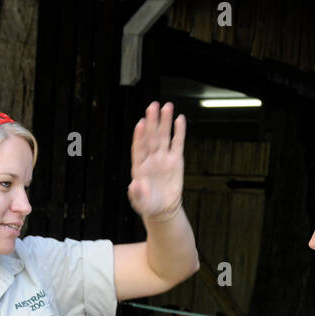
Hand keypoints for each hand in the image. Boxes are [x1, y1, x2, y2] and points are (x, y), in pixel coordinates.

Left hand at [127, 101, 185, 221]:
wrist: (163, 209)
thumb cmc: (149, 205)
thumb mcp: (140, 203)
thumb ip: (136, 194)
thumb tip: (135, 184)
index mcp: (139, 167)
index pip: (138, 148)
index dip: (139, 136)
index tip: (141, 123)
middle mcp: (151, 159)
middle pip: (151, 137)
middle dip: (152, 122)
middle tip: (153, 106)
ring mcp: (163, 158)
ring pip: (164, 136)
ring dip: (165, 122)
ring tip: (167, 106)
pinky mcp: (176, 161)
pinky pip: (177, 143)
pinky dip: (179, 132)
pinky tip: (179, 119)